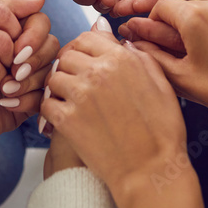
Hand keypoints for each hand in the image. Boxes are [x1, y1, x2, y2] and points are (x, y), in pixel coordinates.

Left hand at [0, 6, 59, 103]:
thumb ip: (2, 12)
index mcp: (14, 29)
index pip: (40, 22)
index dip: (33, 35)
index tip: (15, 48)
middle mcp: (26, 50)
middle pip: (51, 45)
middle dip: (34, 59)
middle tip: (14, 71)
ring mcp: (29, 76)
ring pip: (49, 72)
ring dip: (29, 82)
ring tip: (5, 90)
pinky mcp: (27, 101)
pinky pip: (41, 98)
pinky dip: (26, 100)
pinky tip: (6, 103)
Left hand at [40, 27, 186, 195]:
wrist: (150, 170)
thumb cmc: (161, 131)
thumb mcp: (161, 84)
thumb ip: (138, 56)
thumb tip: (120, 41)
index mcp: (121, 59)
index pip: (87, 37)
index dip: (84, 48)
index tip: (86, 60)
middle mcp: (98, 72)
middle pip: (67, 55)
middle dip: (70, 66)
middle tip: (77, 82)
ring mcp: (80, 95)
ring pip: (54, 78)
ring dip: (60, 87)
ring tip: (72, 101)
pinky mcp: (66, 120)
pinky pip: (46, 104)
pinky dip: (52, 110)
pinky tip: (65, 118)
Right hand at [129, 0, 207, 130]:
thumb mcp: (182, 78)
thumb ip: (152, 56)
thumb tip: (133, 42)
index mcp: (195, 17)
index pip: (161, 5)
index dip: (153, 23)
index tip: (157, 40)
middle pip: (186, 5)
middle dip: (179, 24)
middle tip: (182, 51)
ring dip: (204, 25)